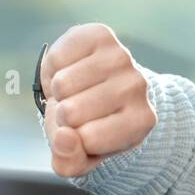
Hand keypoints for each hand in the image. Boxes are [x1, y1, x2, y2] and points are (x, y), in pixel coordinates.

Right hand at [41, 23, 156, 177]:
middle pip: (72, 112)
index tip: (85, 131)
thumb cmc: (89, 126)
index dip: (74, 139)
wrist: (97, 87)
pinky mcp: (100, 34)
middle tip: (77, 109)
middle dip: (63, 114)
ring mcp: (122, 57)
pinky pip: (56, 57)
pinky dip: (53, 67)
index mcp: (141, 122)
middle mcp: (138, 87)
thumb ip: (69, 161)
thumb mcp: (80, 156)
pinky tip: (71, 69)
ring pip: (63, 84)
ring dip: (58, 91)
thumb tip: (64, 137)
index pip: (88, 140)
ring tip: (75, 90)